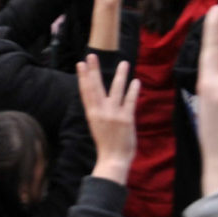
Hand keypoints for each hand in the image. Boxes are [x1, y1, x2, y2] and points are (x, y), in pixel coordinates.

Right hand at [79, 56, 137, 181]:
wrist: (113, 160)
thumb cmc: (106, 144)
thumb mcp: (97, 125)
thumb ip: (98, 112)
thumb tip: (100, 99)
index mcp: (92, 114)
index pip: (86, 91)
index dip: (83, 77)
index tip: (80, 64)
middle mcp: (101, 112)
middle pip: (96, 87)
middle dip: (94, 71)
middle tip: (92, 56)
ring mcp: (113, 115)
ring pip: (116, 90)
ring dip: (120, 76)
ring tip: (124, 63)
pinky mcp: (126, 119)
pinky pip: (130, 102)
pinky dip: (133, 91)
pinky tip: (136, 81)